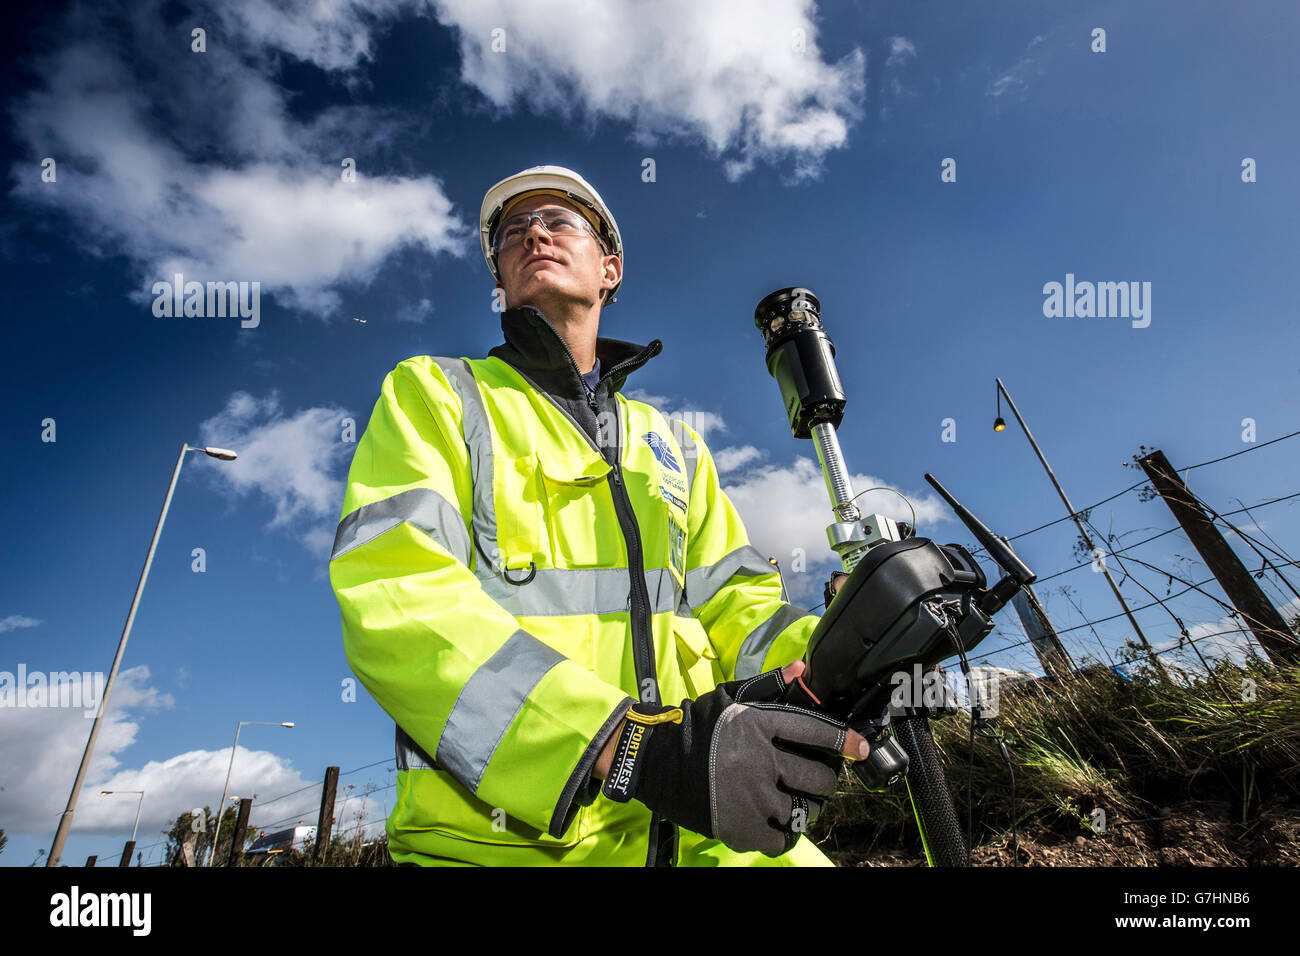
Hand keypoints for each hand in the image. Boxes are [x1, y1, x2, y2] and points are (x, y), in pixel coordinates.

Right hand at [600, 665, 857, 856]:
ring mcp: (752, 798)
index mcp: (760, 726)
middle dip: (824, 779)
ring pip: (805, 810)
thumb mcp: (730, 697)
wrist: (654, 761)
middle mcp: (761, 762)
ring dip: (807, 806)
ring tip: (798, 799)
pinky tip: (781, 823)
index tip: (860, 748)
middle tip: (816, 778)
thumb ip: (770, 685)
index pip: (816, 733)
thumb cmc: (696, 727)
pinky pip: (782, 839)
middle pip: (818, 778)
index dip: (844, 741)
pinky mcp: (742, 828)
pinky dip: (786, 833)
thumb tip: (802, 669)